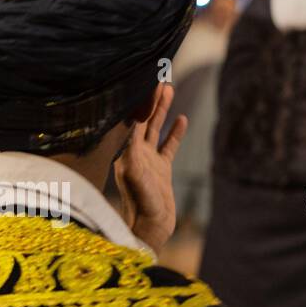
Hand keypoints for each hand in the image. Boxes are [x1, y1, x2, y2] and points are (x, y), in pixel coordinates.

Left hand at [114, 83, 186, 255]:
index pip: (130, 119)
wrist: (151, 229)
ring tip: (168, 88)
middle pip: (141, 118)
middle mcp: (132, 153)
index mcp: (123, 152)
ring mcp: (147, 161)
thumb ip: (132, 152)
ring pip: (154, 128)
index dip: (135, 100)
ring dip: (160, 109)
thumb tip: (131, 128)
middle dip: (148, 98)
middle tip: (156, 76)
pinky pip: (168, 146)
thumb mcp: (134, 176)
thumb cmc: (140, 205)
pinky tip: (182, 118)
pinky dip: (174, 132)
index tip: (140, 79)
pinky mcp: (161, 170)